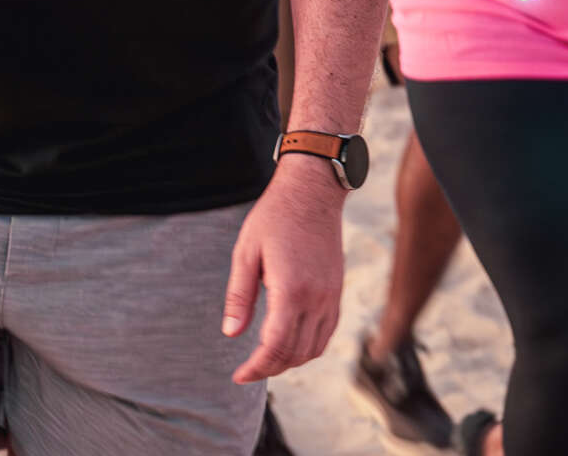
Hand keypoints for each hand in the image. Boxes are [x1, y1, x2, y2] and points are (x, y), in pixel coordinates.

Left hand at [222, 154, 345, 383]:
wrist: (312, 192)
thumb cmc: (274, 217)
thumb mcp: (246, 252)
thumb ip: (239, 296)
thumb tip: (230, 334)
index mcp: (291, 290)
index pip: (275, 346)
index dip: (256, 367)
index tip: (238, 375)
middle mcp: (316, 299)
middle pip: (295, 354)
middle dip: (269, 368)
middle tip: (247, 370)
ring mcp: (331, 297)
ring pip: (314, 349)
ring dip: (290, 362)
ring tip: (266, 360)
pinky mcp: (336, 293)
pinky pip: (326, 334)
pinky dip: (309, 349)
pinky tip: (291, 345)